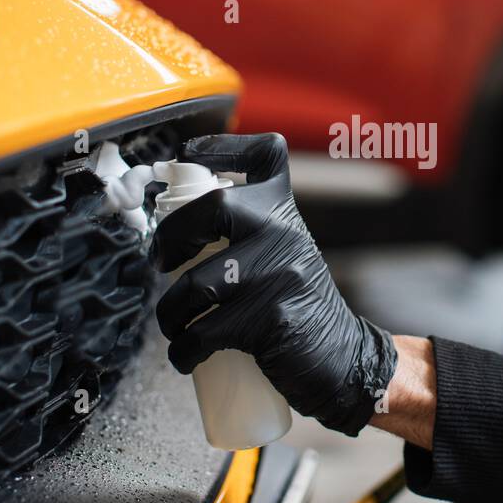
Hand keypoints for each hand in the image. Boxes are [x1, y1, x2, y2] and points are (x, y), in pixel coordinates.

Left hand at [149, 133, 396, 436]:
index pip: (265, 154)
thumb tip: (177, 225)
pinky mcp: (270, 319)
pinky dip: (183, 349)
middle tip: (160, 262)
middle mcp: (285, 231)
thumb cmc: (295, 304)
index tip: (188, 154)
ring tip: (173, 325)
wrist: (342, 356)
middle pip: (214, 207)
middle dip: (170, 236)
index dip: (222, 146)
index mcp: (286, 210)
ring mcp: (279, 273)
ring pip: (197, 283)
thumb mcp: (281, 252)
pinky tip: (185, 356)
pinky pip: (204, 330)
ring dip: (170, 312)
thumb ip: (248, 231)